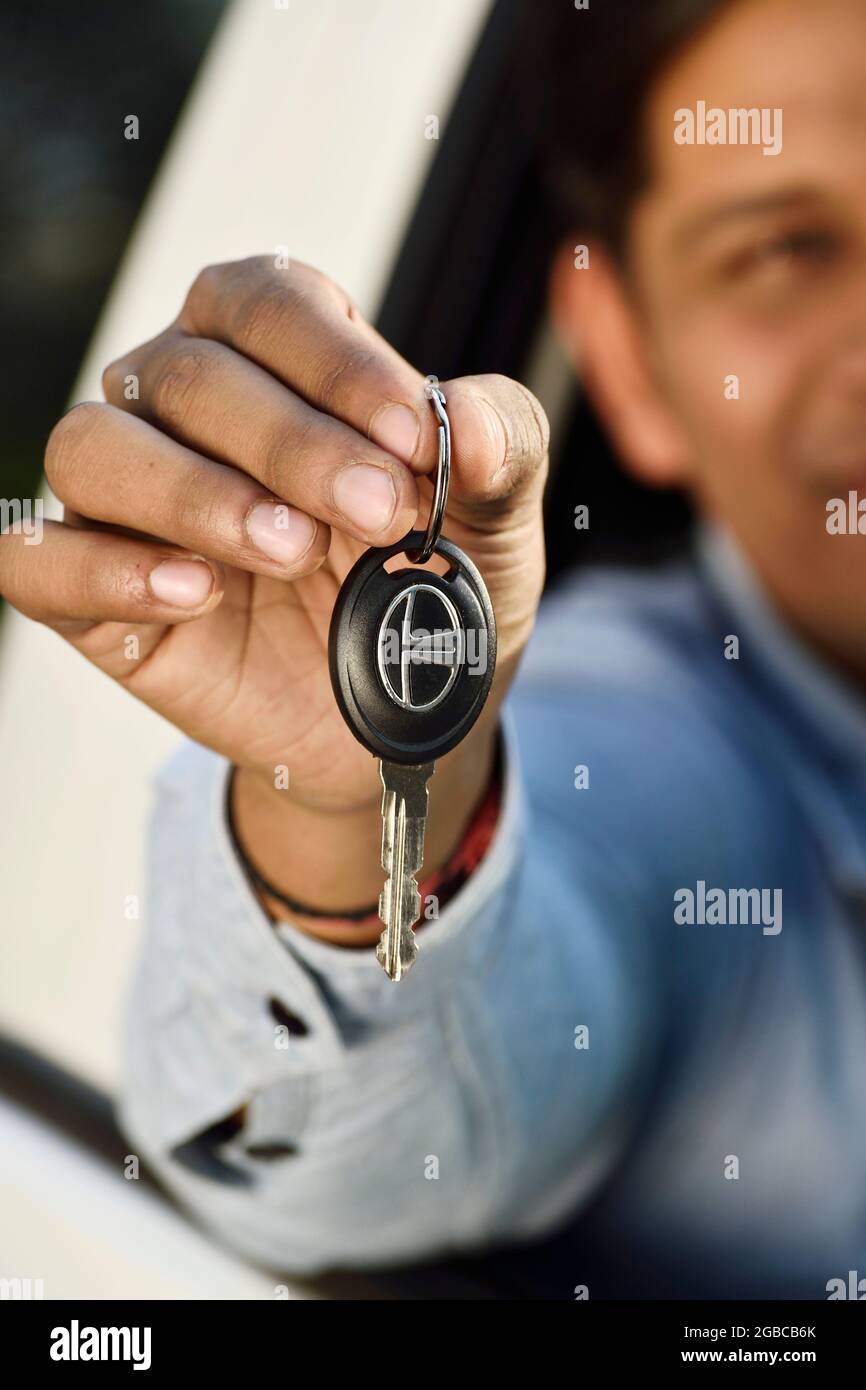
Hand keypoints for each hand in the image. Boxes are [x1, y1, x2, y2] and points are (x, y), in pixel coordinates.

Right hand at [0, 258, 547, 914]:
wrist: (397, 717)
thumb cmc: (431, 588)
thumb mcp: (494, 522)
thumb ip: (503, 452)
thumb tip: (468, 417)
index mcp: (271, 358)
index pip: (266, 302)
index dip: (337, 361)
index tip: (415, 439)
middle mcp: (178, 408)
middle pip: (188, 373)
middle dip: (292, 440)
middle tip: (379, 513)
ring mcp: (128, 502)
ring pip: (93, 446)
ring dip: (194, 492)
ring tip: (288, 549)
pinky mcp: (91, 595)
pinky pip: (39, 559)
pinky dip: (107, 566)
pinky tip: (194, 592)